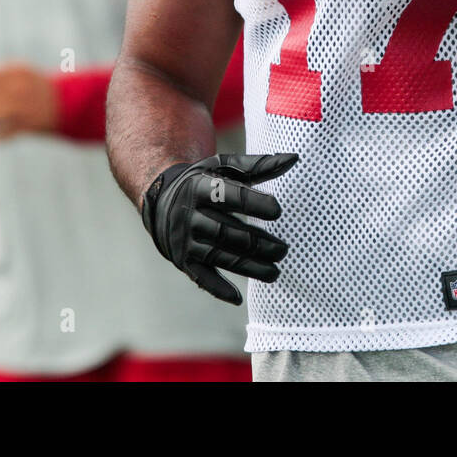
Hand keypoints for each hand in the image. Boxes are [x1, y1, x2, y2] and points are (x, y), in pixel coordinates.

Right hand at [140, 153, 297, 304]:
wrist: (161, 200)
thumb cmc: (204, 182)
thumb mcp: (223, 166)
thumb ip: (258, 165)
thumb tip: (294, 158)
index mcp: (199, 187)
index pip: (227, 195)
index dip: (253, 203)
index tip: (278, 211)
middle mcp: (190, 215)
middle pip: (226, 231)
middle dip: (257, 242)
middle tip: (284, 249)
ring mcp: (186, 240)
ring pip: (219, 256)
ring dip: (248, 266)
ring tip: (276, 271)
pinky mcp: (183, 260)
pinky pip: (201, 277)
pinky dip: (217, 289)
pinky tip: (237, 298)